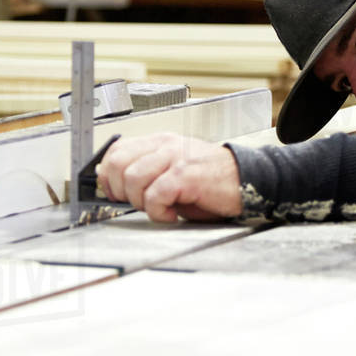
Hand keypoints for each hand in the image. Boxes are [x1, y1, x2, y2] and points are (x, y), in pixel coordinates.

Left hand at [97, 132, 242, 222]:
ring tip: (161, 208)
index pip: (116, 150)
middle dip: (121, 191)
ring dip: (141, 202)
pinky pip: (155, 195)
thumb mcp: (174, 170)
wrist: (247, 179)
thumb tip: (117, 187)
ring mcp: (176, 158)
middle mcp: (165, 145)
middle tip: (139, 203)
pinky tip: (172, 214)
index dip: (109, 175)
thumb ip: (148, 172)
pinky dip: (159, 212)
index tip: (116, 193)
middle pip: (118, 163)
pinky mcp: (185, 175)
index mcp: (160, 141)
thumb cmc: (211, 180)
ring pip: (133, 179)